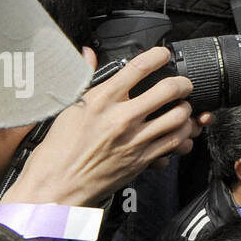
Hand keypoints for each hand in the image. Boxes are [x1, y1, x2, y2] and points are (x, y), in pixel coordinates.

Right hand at [0, 47, 200, 207]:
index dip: (158, 55)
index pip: (139, 67)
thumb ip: (86, 78)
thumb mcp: (68, 107)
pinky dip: (183, 136)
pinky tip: (178, 132)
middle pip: (169, 90)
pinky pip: (175, 144)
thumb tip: (89, 53)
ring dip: (185, 110)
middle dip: (183, 83)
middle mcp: (122, 118)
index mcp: (102, 100)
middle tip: (183, 84)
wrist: (54, 188)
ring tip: (181, 108)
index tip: (164, 55)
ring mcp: (134, 140)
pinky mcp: (141, 161)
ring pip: (179, 117)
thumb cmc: (58, 149)